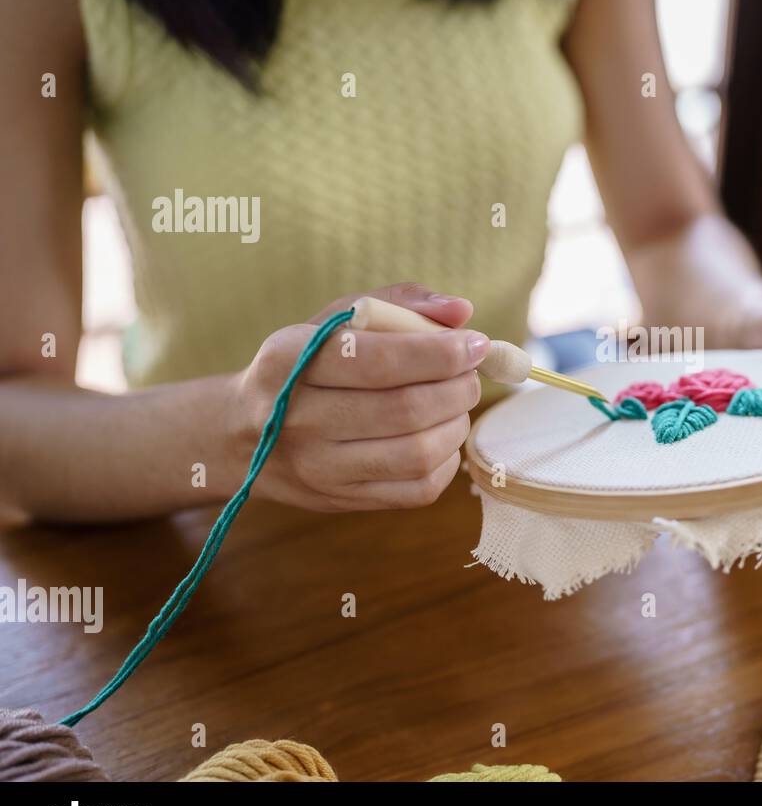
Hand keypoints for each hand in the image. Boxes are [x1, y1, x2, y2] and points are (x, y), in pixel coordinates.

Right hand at [221, 283, 486, 510]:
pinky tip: (440, 436)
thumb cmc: (305, 364)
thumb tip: (463, 312)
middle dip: (458, 388)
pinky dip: (446, 460)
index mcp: (289, 359)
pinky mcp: (340, 501)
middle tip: (470, 375)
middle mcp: (297, 417)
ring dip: (456, 423)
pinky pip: (418, 489)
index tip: (475, 344)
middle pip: (406, 410)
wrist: (242, 433)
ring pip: (418, 453)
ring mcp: (317, 468)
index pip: (379, 361)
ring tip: (455, 404)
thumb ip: (400, 304)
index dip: (441, 353)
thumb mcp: (335, 321)